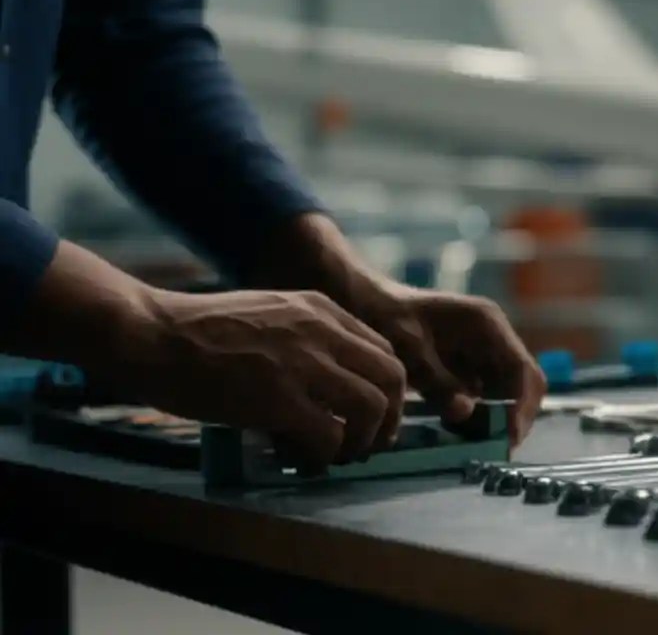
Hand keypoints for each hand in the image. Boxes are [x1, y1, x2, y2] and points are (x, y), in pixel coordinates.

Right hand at [115, 288, 406, 467]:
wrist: (150, 333)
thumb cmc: (198, 332)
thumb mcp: (270, 316)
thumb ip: (307, 339)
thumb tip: (331, 386)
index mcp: (322, 310)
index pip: (385, 352)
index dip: (387, 392)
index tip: (372, 419)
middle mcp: (322, 331)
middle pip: (392, 379)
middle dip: (388, 420)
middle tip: (366, 447)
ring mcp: (303, 363)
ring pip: (372, 408)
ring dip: (361, 442)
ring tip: (333, 458)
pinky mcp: (278, 398)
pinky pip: (329, 437)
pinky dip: (323, 458)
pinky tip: (300, 462)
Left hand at [345, 281, 545, 445]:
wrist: (368, 303)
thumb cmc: (389, 319)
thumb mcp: (410, 351)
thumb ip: (439, 382)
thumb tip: (466, 413)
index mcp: (488, 325)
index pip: (522, 370)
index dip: (520, 406)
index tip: (507, 436)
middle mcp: (495, 337)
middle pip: (523, 383)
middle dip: (515, 416)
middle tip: (497, 448)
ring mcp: (484, 352)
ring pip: (508, 392)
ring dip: (499, 418)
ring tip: (478, 443)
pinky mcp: (471, 366)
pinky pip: (487, 395)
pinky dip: (481, 415)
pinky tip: (461, 430)